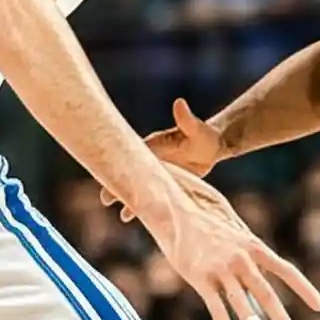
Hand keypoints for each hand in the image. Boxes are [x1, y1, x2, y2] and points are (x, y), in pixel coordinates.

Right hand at [100, 99, 221, 211]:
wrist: (214, 146)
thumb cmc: (204, 134)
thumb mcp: (196, 128)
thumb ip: (186, 119)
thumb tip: (180, 103)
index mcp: (154, 145)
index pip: (132, 156)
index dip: (120, 164)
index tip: (106, 173)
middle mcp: (152, 160)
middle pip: (131, 174)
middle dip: (117, 185)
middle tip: (105, 200)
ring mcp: (158, 173)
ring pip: (140, 188)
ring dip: (131, 200)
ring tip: (124, 216)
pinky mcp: (167, 184)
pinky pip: (153, 196)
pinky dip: (146, 206)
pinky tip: (138, 217)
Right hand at [138, 163, 319, 319]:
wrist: (183, 216)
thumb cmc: (216, 233)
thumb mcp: (242, 242)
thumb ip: (256, 263)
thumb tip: (269, 287)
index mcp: (257, 248)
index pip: (288, 271)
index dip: (305, 289)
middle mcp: (242, 259)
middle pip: (265, 291)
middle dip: (280, 316)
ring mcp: (221, 268)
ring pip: (239, 300)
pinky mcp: (200, 278)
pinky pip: (215, 307)